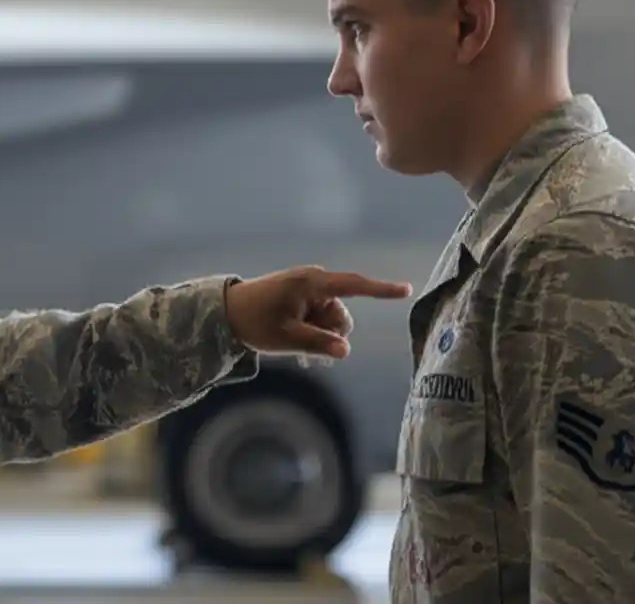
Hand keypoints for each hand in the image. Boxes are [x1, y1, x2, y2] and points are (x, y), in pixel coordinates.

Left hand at [225, 265, 411, 358]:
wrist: (227, 312)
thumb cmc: (255, 322)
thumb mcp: (286, 338)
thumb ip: (317, 344)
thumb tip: (346, 350)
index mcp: (311, 284)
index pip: (354, 285)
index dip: (381, 290)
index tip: (407, 289)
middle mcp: (314, 282)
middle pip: (342, 316)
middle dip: (330, 335)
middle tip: (302, 347)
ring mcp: (309, 291)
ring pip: (332, 321)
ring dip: (320, 337)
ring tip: (295, 347)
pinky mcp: (303, 299)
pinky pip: (321, 319)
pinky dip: (314, 333)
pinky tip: (301, 350)